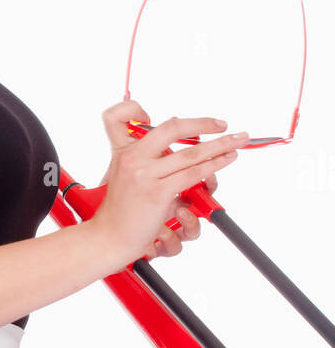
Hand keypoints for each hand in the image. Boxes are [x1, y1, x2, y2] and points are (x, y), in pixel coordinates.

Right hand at [93, 100, 249, 266]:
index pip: (120, 116)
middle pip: (171, 128)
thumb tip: (173, 147)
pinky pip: (193, 174)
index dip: (137, 109)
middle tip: (222, 124)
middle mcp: (133, 158)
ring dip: (219, 145)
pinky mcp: (158, 193)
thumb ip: (145, 160)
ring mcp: (145, 175)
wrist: (109, 238)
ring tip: (237, 141)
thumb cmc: (120, 212)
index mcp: (123, 151)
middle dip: (202, 123)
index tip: (162, 117)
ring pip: (190, 154)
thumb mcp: (123, 177)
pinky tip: (226, 159)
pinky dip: (214, 165)